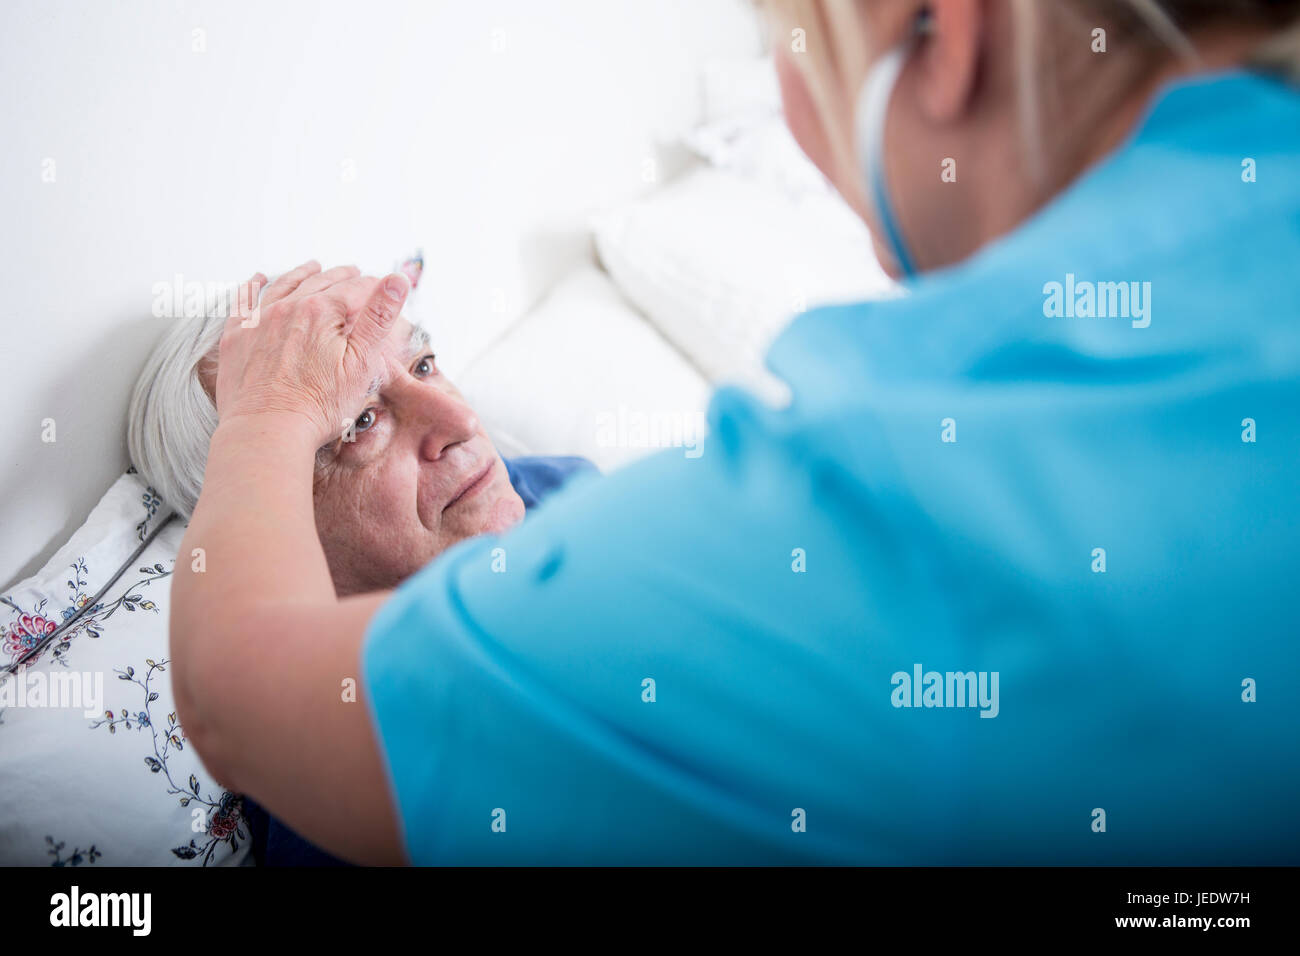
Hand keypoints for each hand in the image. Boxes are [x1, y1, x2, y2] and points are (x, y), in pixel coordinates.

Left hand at [214, 260, 409, 445]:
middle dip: (341, 276)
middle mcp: (287, 306)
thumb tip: (397, 279)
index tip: (384, 286)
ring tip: (315, 266)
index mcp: (320, 311)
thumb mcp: (362, 363)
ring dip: (302, 273)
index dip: (373, 286)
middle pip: (320, 282)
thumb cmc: (318, 405)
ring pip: (284, 285)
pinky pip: (244, 301)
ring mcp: (258, 320)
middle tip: (355, 272)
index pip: (354, 289)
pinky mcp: (237, 337)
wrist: (266, 430)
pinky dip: (253, 286)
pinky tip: (259, 278)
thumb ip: (379, 317)